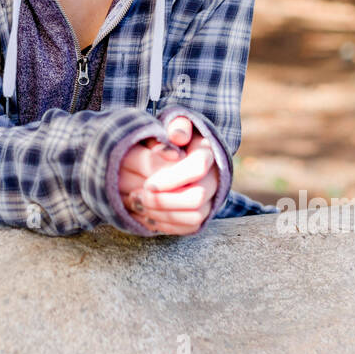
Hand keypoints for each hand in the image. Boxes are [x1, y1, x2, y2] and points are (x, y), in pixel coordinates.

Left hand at [118, 115, 218, 234]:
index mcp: (208, 154)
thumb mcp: (177, 125)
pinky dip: (167, 226)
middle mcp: (215, 179)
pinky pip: (189, 228)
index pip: (197, 168)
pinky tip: (147, 216)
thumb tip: (177, 136)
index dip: (172, 179)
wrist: (183, 155)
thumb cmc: (175, 139)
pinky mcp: (202, 215)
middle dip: (164, 201)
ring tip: (139, 205)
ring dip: (163, 215)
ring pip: (194, 217)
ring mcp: (210, 200)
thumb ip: (178, 126)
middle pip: (197, 198)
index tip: (148, 183)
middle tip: (139, 195)